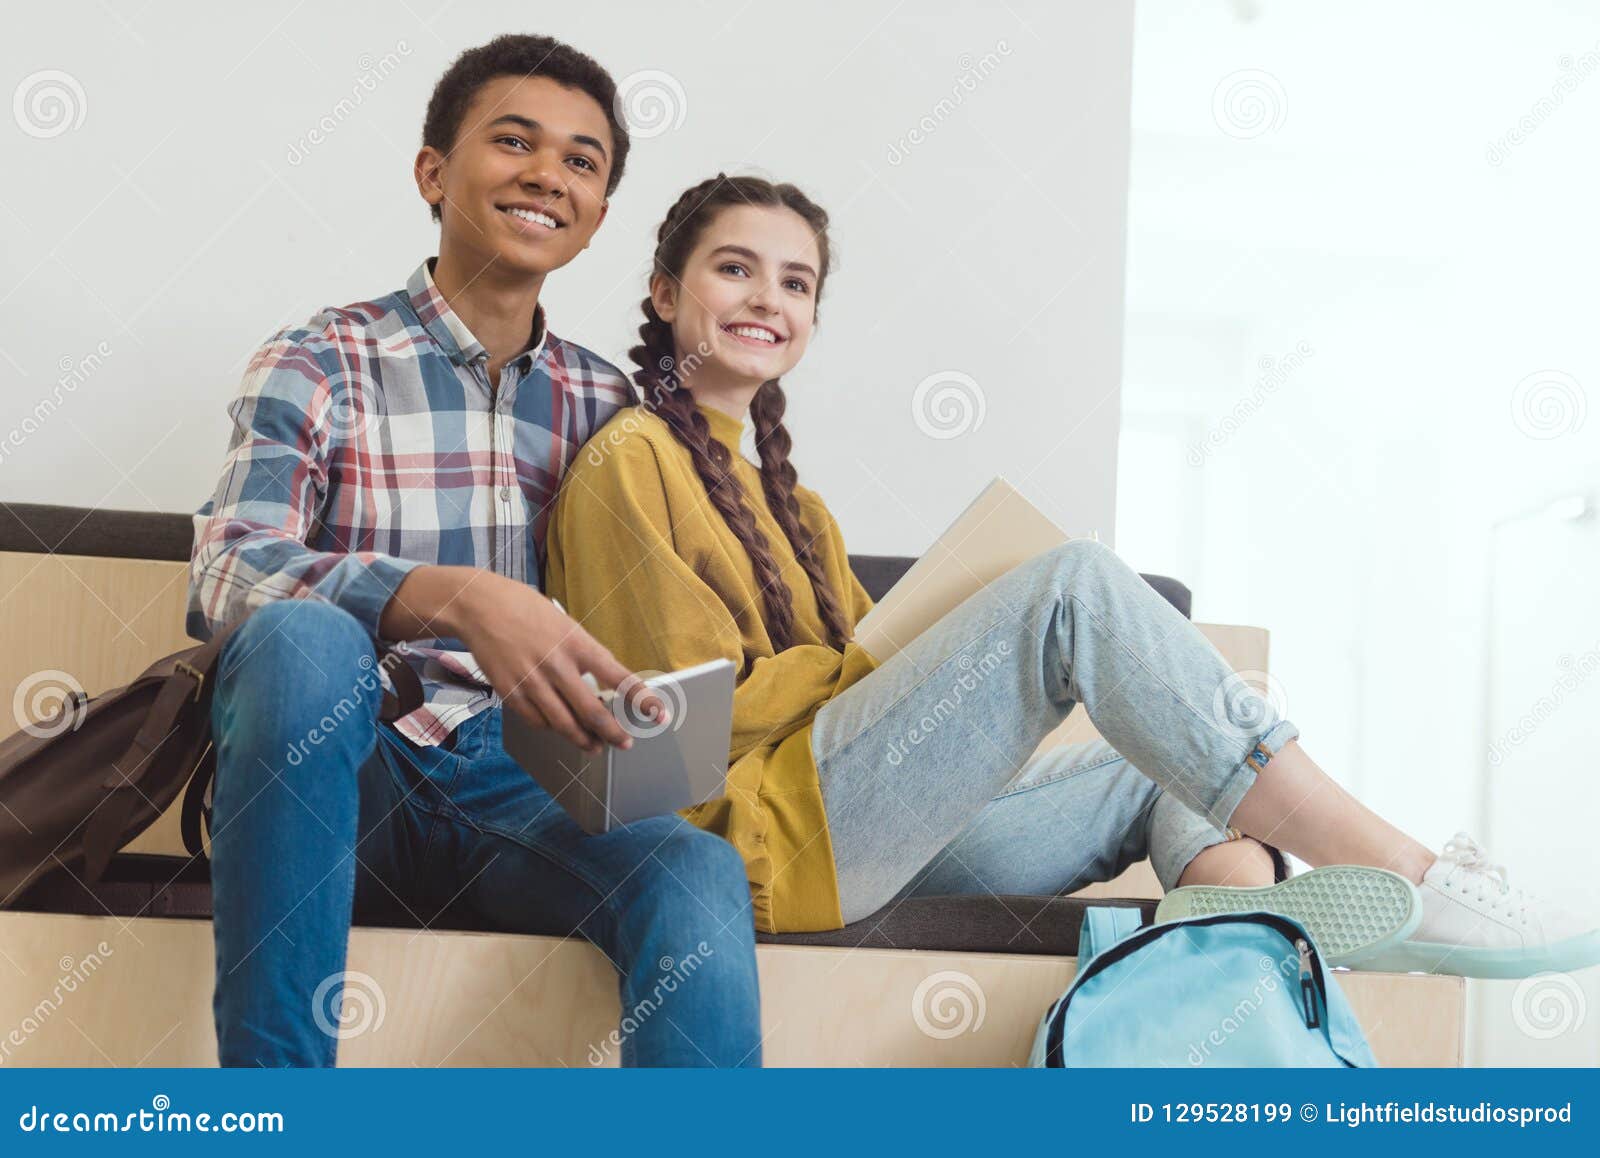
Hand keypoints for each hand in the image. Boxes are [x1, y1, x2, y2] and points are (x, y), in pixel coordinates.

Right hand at [453, 572, 668, 752]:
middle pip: (592, 712)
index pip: (619, 677)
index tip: (658, 714)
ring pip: (565, 725)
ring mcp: (532, 682)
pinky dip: (552, 729)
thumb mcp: (566, 624)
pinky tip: (559, 728)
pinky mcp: (511, 692)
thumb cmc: (527, 610)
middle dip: (613, 734)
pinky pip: (538, 721)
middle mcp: (557, 665)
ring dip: (584, 740)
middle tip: (624, 743)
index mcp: (577, 643)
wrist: (481, 606)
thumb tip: (602, 686)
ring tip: (594, 746)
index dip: (642, 699)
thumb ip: (584, 655)